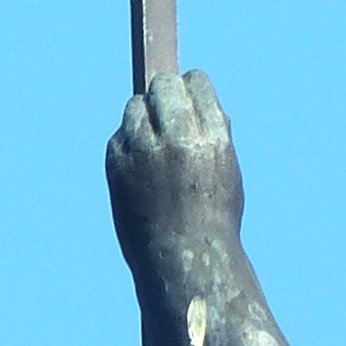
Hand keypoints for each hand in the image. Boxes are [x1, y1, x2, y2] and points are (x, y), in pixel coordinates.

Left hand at [106, 68, 244, 290]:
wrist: (185, 262)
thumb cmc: (212, 219)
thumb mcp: (227, 171)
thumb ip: (212, 132)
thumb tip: (193, 96)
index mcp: (212, 138)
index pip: (195, 82)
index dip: (191, 89)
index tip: (188, 98)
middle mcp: (177, 140)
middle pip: (162, 86)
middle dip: (164, 95)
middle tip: (166, 114)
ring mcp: (144, 153)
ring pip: (136, 107)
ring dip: (144, 118)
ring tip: (154, 146)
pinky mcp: (117, 167)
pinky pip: (119, 136)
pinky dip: (128, 145)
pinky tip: (140, 168)